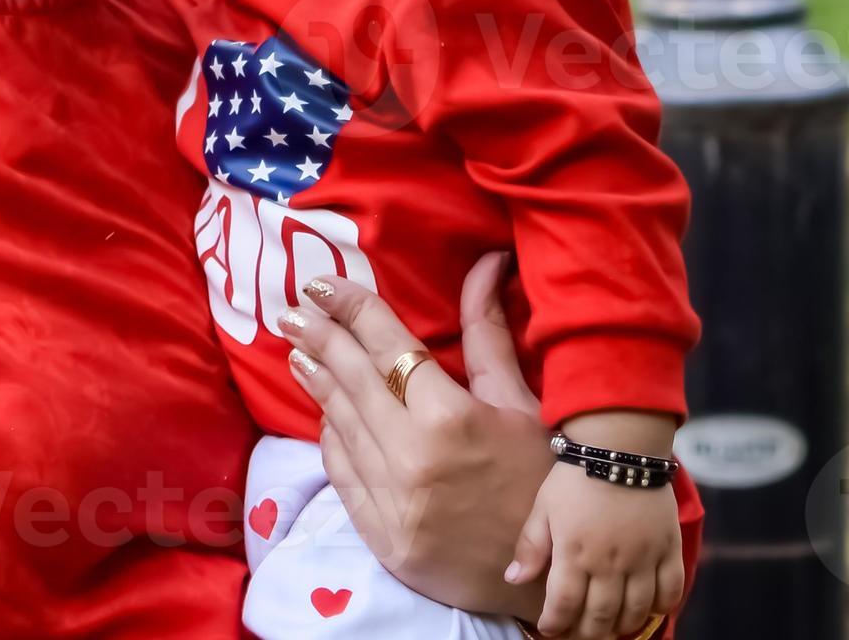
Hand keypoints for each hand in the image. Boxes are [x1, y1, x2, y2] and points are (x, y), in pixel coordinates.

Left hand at [280, 253, 554, 621]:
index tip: (321, 283)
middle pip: (352, 380)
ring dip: (318, 383)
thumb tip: (487, 264)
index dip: (351, 308)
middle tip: (292, 311)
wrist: (556, 584)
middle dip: (319, 338)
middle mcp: (413, 457)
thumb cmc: (547, 485)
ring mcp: (394, 503)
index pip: (386, 345)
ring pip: (342, 424)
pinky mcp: (384, 540)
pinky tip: (325, 414)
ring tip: (298, 352)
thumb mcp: (524, 404)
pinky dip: (332, 439)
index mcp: (450, 418)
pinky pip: (343, 475)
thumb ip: (489, 333)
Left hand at [509, 460, 683, 638]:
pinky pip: (670, 592)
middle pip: (601, 616)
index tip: (550, 628)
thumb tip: (513, 580)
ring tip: (609, 627)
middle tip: (579, 634)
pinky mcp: (668, 549)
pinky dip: (660, 608)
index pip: (564, 605)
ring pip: (636, 612)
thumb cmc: (574, 475)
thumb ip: (531, 545)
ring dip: (622, 626)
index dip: (555, 623)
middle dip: (587, 633)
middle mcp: (610, 564)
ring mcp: (643, 559)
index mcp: (575, 553)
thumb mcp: (543, 505)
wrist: (618, 445)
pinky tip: (647, 610)